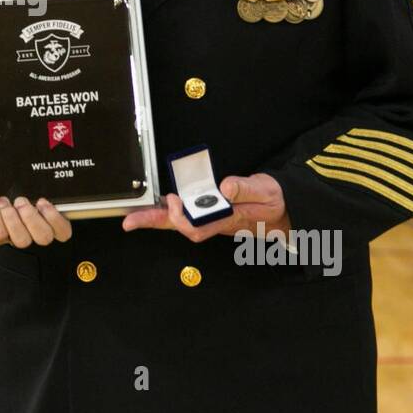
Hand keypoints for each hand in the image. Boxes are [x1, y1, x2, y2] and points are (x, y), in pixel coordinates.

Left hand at [0, 167, 71, 246]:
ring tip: (3, 202)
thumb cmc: (2, 177)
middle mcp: (32, 229)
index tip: (42, 201)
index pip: (63, 230)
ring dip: (12, 220)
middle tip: (20, 200)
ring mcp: (14, 235)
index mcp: (46, 216)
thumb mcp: (20, 175)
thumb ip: (33, 177)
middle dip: (32, 218)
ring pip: (22, 240)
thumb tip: (44, 162)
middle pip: (44, 237)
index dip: (56, 220)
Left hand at [121, 173, 290, 242]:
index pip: (198, 227)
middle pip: (179, 227)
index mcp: (227, 219)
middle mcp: (214, 222)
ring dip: (156, 218)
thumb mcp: (265, 192)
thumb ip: (246, 188)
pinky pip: (184, 214)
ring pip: (178, 222)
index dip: (182, 217)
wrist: (282, 210)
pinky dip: (166, 211)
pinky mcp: (209, 212)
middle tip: (131, 221)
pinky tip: (154, 207)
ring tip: (134, 216)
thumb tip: (224, 186)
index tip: (174, 200)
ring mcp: (210, 219)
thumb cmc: (272, 202)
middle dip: (154, 223)